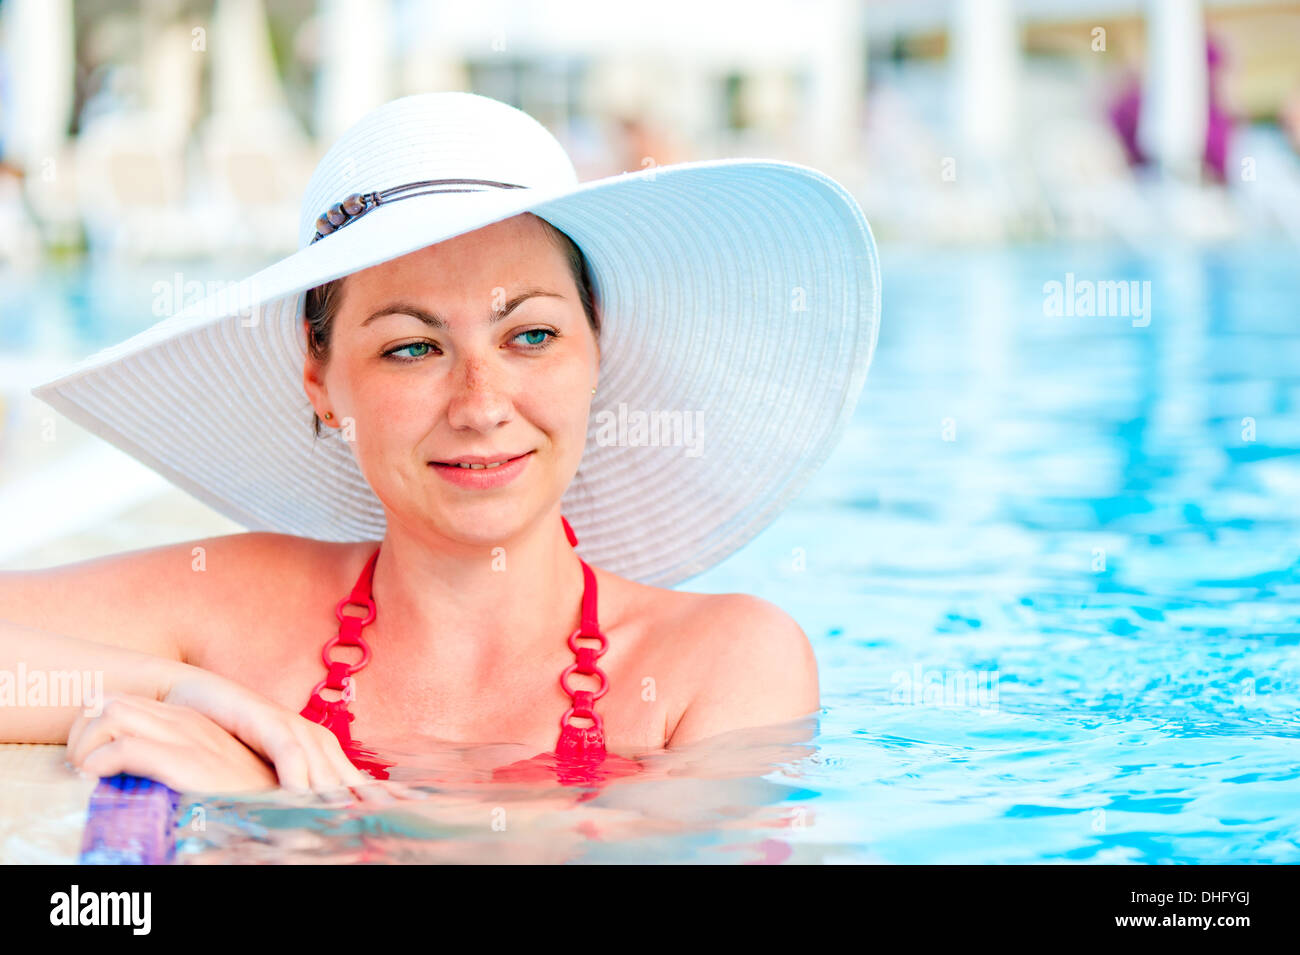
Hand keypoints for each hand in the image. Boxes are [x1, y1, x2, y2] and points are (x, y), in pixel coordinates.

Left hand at [66, 690, 279, 793]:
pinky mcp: (186, 762)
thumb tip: (133, 775)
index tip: (89, 760)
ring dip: (87, 746)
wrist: (283, 814)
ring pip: (111, 714)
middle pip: (110, 701)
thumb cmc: (243, 803)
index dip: (93, 727)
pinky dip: (99, 762)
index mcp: (192, 721)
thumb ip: (179, 762)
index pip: (123, 700)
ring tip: (89, 773)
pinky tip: (101, 779)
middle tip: (81, 767)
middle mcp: (189, 722)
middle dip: (81, 733)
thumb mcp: (209, 773)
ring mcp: (189, 739)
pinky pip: (123, 749)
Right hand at [70, 666, 420, 800]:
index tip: (407, 823)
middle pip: (352, 786)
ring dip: (336, 806)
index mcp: (324, 754)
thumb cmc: (231, 739)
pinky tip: (304, 804)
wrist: (194, 696)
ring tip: (348, 834)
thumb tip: (310, 831)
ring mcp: (298, 730)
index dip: (383, 806)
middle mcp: (319, 742)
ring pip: (326, 776)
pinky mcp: (273, 723)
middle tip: (385, 836)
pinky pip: (291, 758)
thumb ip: (291, 795)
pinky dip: (299, 784)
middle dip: (370, 811)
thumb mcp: (268, 772)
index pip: (361, 788)